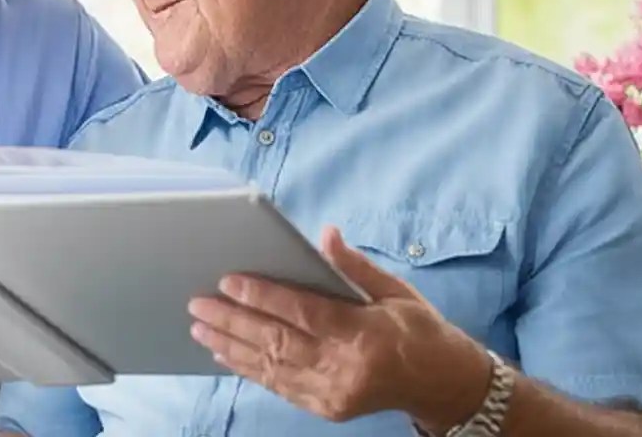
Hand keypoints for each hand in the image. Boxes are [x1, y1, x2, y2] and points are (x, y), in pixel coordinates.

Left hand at [187, 226, 491, 429]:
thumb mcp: (396, 292)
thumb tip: (325, 235)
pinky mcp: (327, 408)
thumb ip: (356, 266)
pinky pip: (279, 386)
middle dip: (233, 321)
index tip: (228, 281)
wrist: (443, 384)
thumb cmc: (419, 330)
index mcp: (366, 333)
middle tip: (198, 303)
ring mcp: (334, 393)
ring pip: (271, 366)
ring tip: (200, 328)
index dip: (262, 296)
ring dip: (231, 346)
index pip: (303, 312)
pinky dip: (249, 368)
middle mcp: (346, 367)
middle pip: (278, 340)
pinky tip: (224, 354)